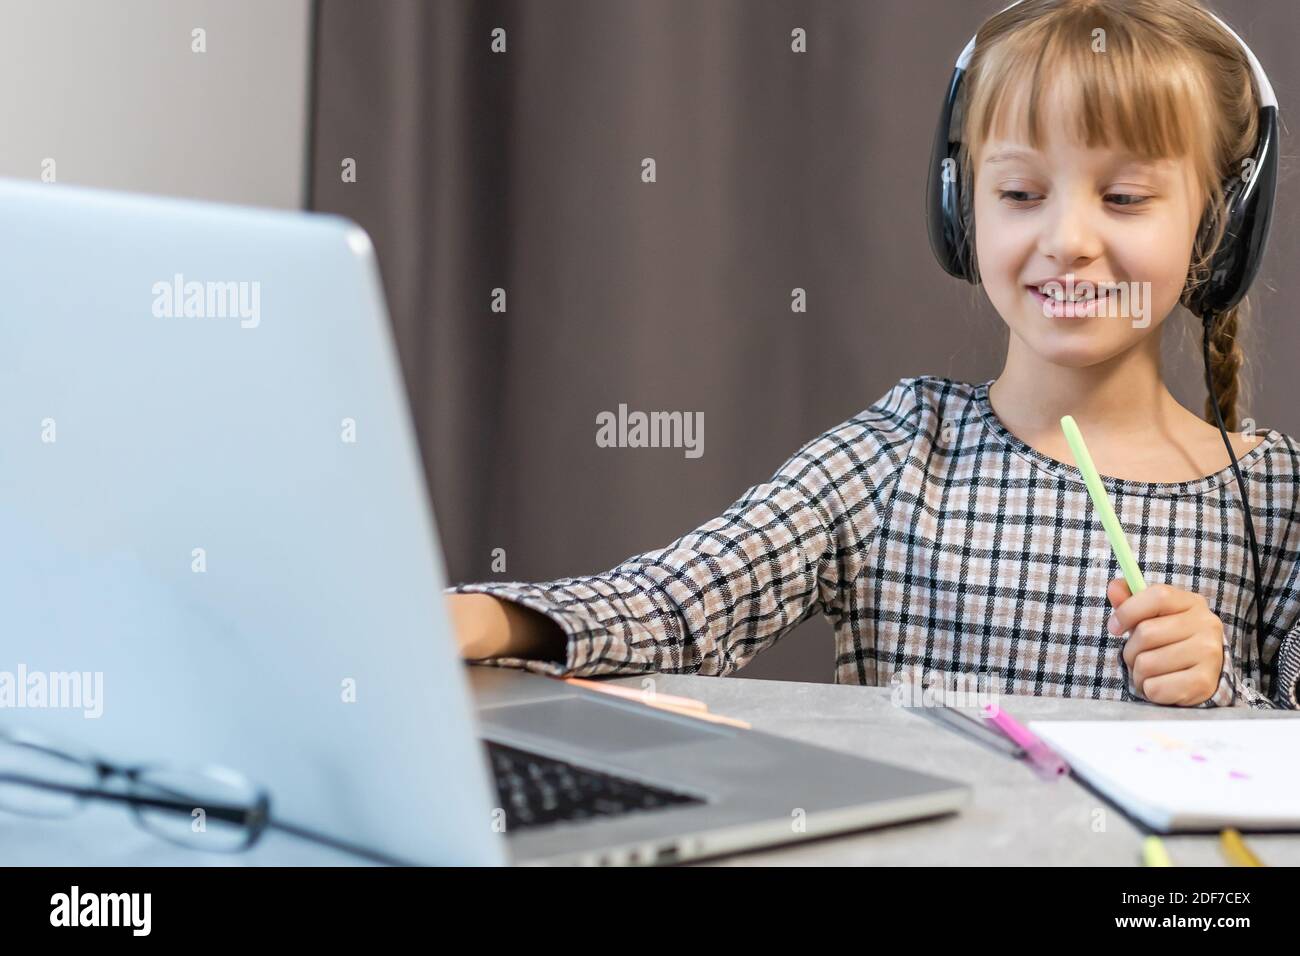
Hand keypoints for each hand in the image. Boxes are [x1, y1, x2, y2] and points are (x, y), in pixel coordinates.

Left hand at [1106, 580, 1224, 705]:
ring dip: (1138, 673)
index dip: (1128, 611)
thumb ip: (1131, 602)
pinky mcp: (1204, 682)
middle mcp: (1207, 625)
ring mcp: (1209, 654)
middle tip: (1137, 657)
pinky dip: (1150, 690)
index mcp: (1193, 603)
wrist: (1201, 675)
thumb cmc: (1170, 642)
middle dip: (1130, 650)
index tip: (1114, 627)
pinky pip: (1155, 687)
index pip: (1158, 596)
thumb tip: (1114, 586)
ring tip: (1151, 673)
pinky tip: (1162, 685)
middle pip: (1146, 633)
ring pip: (1147, 663)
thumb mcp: (1152, 618)